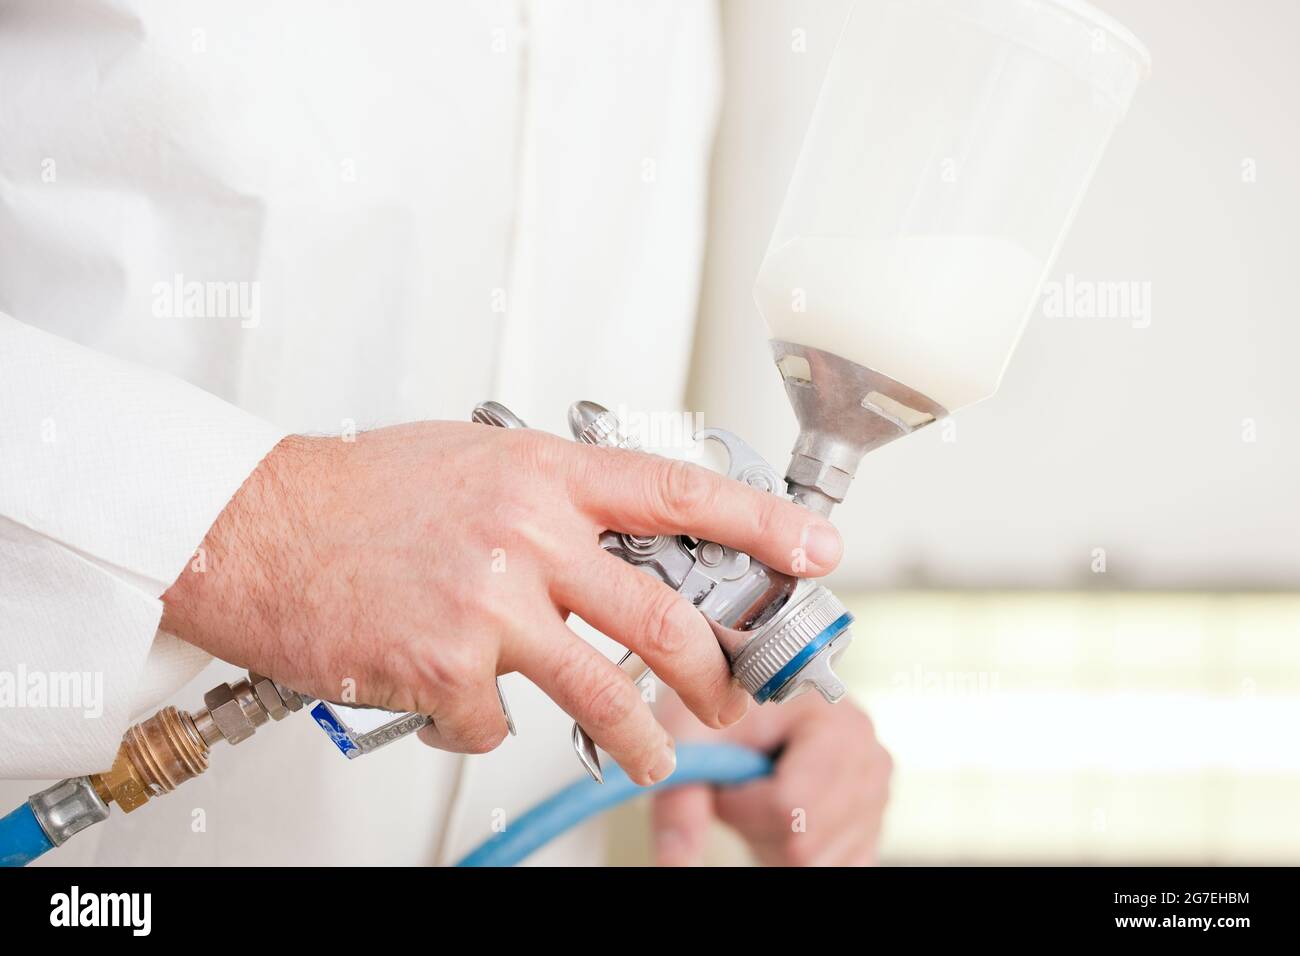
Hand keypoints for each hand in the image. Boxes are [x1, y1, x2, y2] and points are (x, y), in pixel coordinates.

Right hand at [161, 422, 842, 784]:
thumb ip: (552, 496)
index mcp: (544, 477)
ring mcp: (492, 603)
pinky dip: (490, 724)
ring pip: (603, 688)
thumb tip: (613, 532)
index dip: (759, 525)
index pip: (678, 494)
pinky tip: (463, 704)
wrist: (257, 527)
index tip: (813, 548)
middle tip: (728, 694)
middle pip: (660, 615)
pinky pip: (498, 720)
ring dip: (639, 734)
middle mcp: (529, 535)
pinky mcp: (449, 666)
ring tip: (648, 753)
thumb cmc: (357, 491)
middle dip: (711, 670)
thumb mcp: (474, 462)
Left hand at [652, 688, 891, 864]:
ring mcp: (877, 795)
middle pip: (805, 840)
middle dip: (759, 825)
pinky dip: (797, 854)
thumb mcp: (692, 746)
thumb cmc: (723, 719)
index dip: (742, 804)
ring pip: (815, 862)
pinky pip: (832, 868)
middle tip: (745, 789)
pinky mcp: (872, 826)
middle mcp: (869, 756)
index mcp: (833, 719)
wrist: (748, 716)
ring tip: (766, 797)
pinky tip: (786, 818)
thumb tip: (674, 865)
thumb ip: (681, 805)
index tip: (728, 776)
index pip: (789, 804)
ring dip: (776, 841)